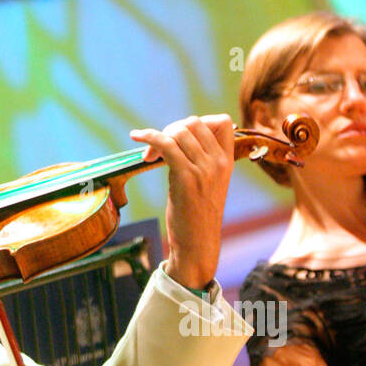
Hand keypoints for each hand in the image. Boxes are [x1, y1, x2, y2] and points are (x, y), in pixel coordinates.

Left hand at [129, 114, 233, 290]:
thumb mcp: (209, 182)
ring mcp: (204, 169)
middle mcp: (219, 162)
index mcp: (228, 161)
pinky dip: (148, 136)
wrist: (198, 243)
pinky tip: (137, 137)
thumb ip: (202, 160)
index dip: (199, 122)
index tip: (182, 137)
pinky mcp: (186, 177)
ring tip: (149, 156)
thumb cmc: (197, 215)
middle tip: (159, 149)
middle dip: (172, 129)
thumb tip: (177, 136)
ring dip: (158, 137)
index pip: (222, 121)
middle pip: (193, 123)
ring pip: (178, 131)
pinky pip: (165, 144)